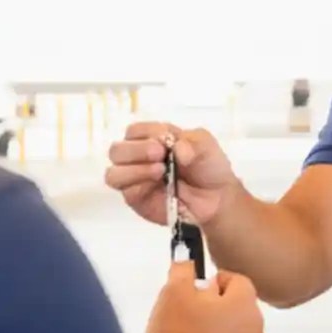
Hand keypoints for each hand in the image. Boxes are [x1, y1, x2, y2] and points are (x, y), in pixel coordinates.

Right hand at [105, 122, 237, 225]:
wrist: (218, 197)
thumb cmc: (209, 166)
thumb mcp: (206, 145)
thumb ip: (192, 141)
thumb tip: (177, 149)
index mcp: (152, 139)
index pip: (134, 131)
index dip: (146, 133)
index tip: (165, 138)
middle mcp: (138, 158)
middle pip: (116, 151)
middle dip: (135, 150)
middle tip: (159, 153)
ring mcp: (136, 181)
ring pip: (113, 174)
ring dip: (133, 169)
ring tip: (159, 169)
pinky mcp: (138, 201)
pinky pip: (126, 193)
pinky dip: (139, 185)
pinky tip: (157, 182)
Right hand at [147, 262, 267, 332]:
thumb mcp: (173, 295)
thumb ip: (182, 270)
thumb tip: (186, 257)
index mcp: (245, 303)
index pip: (235, 278)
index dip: (211, 282)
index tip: (194, 290)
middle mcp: (257, 327)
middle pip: (236, 304)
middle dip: (212, 306)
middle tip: (187, 315)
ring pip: (234, 330)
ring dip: (216, 329)